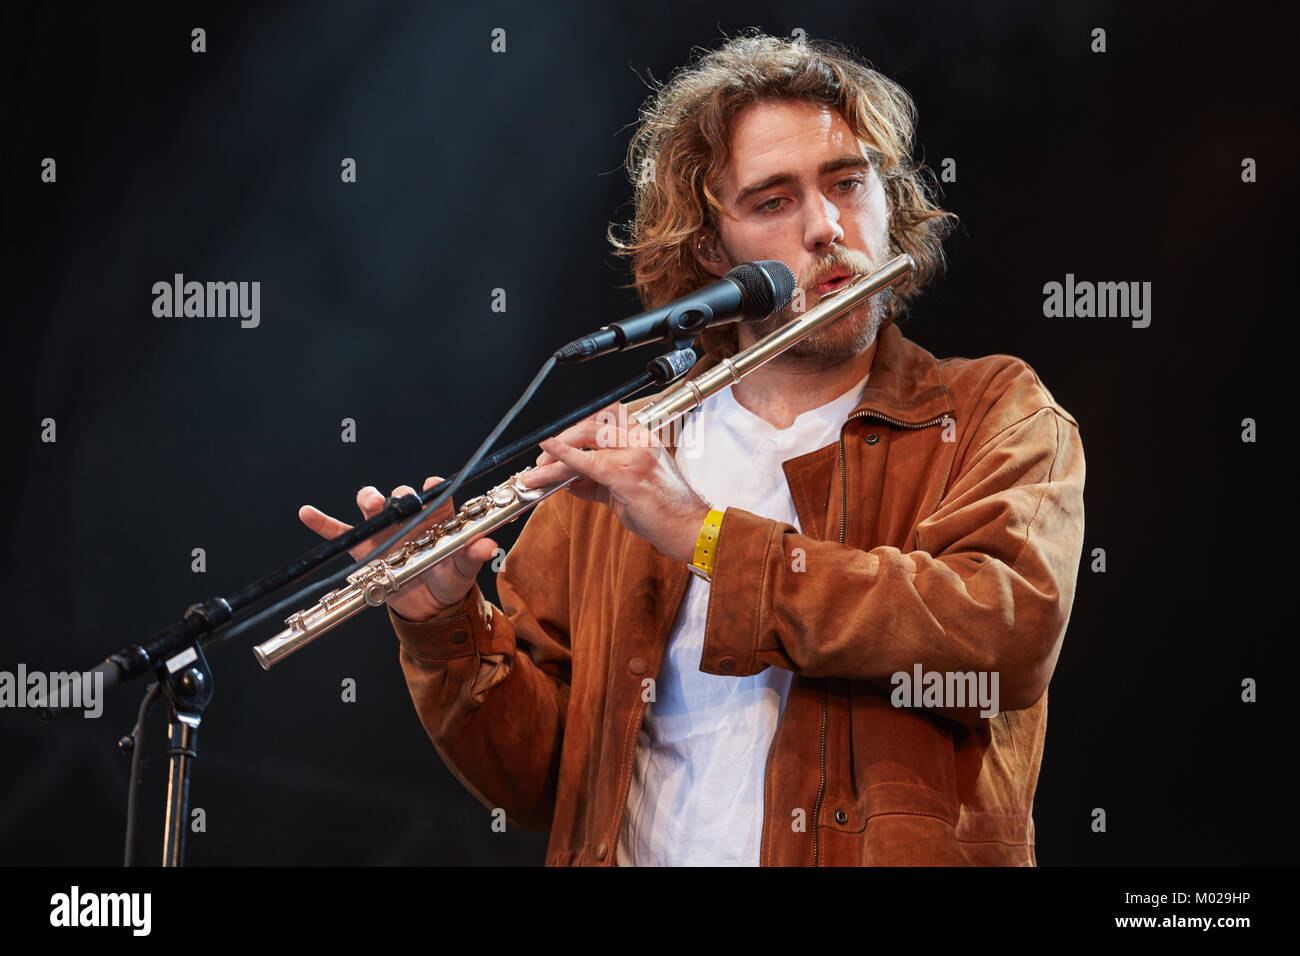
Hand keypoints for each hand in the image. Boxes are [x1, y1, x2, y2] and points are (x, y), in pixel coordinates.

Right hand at [298, 476, 498, 621]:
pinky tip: (307, 513)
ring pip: (373, 507)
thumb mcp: (462, 571)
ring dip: (370, 499)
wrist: (427, 606)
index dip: (434, 488)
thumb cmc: (448, 581)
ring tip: (370, 503)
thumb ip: (472, 556)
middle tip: (397, 500)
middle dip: (398, 494)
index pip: (436, 494)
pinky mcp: (364, 548)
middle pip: (401, 496)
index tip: (433, 486)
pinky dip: (323, 522)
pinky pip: (341, 531)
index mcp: (437, 517)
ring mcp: (385, 530)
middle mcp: (410, 518)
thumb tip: (488, 545)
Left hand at [524, 403, 710, 562]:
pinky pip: (588, 462)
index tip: (558, 443)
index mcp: (644, 440)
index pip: (605, 420)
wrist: (688, 530)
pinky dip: (564, 458)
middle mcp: (641, 441)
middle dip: (562, 439)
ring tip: (536, 472)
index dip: (577, 429)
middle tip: (542, 459)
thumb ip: (597, 483)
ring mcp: (635, 455)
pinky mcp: (626, 475)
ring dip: (555, 458)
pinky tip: (549, 458)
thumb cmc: (664, 512)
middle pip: (592, 426)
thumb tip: (569, 481)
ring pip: (585, 444)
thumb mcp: (626, 492)